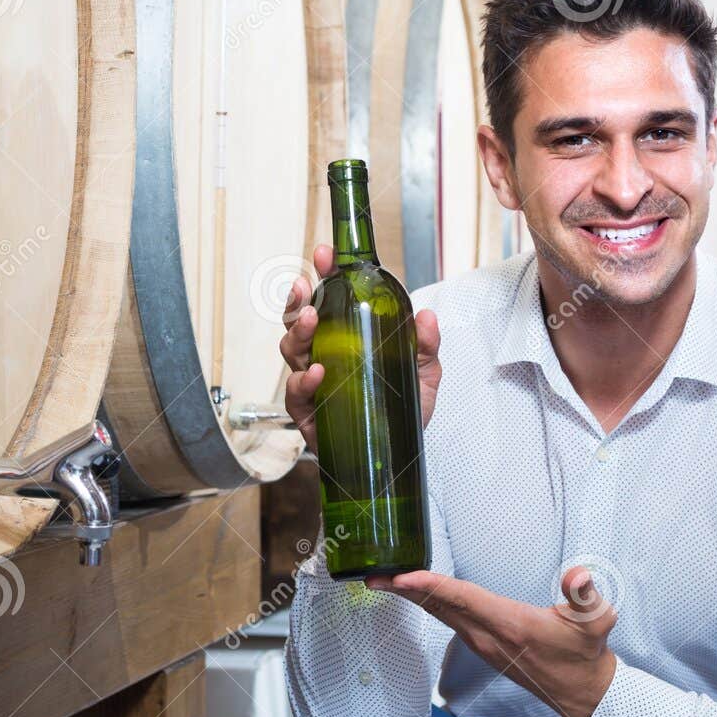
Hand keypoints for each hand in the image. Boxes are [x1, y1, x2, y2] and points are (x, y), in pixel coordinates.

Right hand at [280, 243, 441, 452]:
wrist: (394, 461)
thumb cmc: (401, 413)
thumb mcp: (424, 375)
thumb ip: (426, 348)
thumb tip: (426, 318)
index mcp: (346, 340)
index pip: (329, 302)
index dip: (323, 276)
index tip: (324, 254)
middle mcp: (323, 358)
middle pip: (299, 322)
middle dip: (297, 300)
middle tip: (305, 287)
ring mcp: (312, 386)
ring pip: (290, 352)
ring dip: (297, 332)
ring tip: (311, 321)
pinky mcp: (308, 415)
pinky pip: (295, 395)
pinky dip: (302, 381)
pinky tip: (315, 372)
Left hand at [367, 564, 618, 716]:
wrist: (582, 692)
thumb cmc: (586, 652)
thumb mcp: (595, 622)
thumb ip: (585, 596)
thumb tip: (576, 575)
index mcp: (509, 624)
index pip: (463, 599)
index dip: (431, 585)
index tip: (401, 576)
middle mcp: (487, 635)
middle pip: (439, 605)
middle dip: (404, 589)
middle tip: (372, 574)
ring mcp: (481, 643)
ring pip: (440, 613)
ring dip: (411, 596)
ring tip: (382, 580)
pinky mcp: (481, 645)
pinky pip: (447, 619)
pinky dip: (428, 602)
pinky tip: (414, 592)